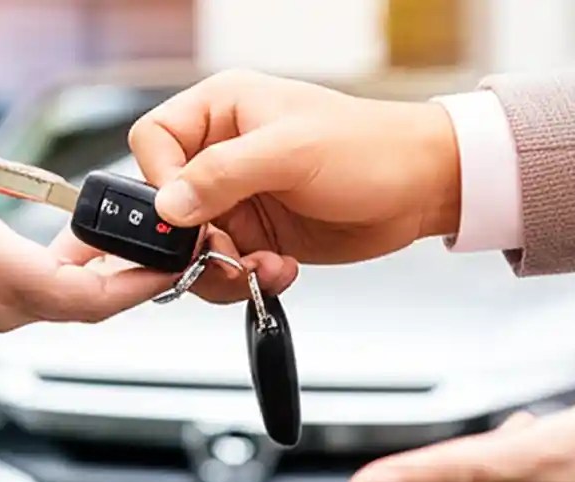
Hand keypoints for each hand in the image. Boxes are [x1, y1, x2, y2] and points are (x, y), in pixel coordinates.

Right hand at [0, 107, 292, 330]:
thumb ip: (21, 182)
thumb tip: (62, 195)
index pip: (90, 296)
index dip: (141, 283)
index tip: (177, 261)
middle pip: (87, 308)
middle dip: (135, 282)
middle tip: (173, 247)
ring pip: (64, 307)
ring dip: (105, 281)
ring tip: (140, 242)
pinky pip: (38, 299)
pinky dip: (71, 279)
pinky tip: (88, 247)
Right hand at [128, 69, 461, 270]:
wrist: (421, 189)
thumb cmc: (371, 148)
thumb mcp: (291, 153)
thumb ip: (222, 174)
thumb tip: (170, 204)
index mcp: (222, 110)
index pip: (153, 141)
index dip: (162, 182)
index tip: (188, 214)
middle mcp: (224, 152)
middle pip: (167, 203)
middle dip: (193, 239)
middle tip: (221, 254)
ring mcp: (239, 196)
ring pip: (192, 244)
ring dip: (221, 267)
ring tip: (259, 266)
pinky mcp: (258, 233)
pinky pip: (225, 266)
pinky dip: (245, 278)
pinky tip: (279, 268)